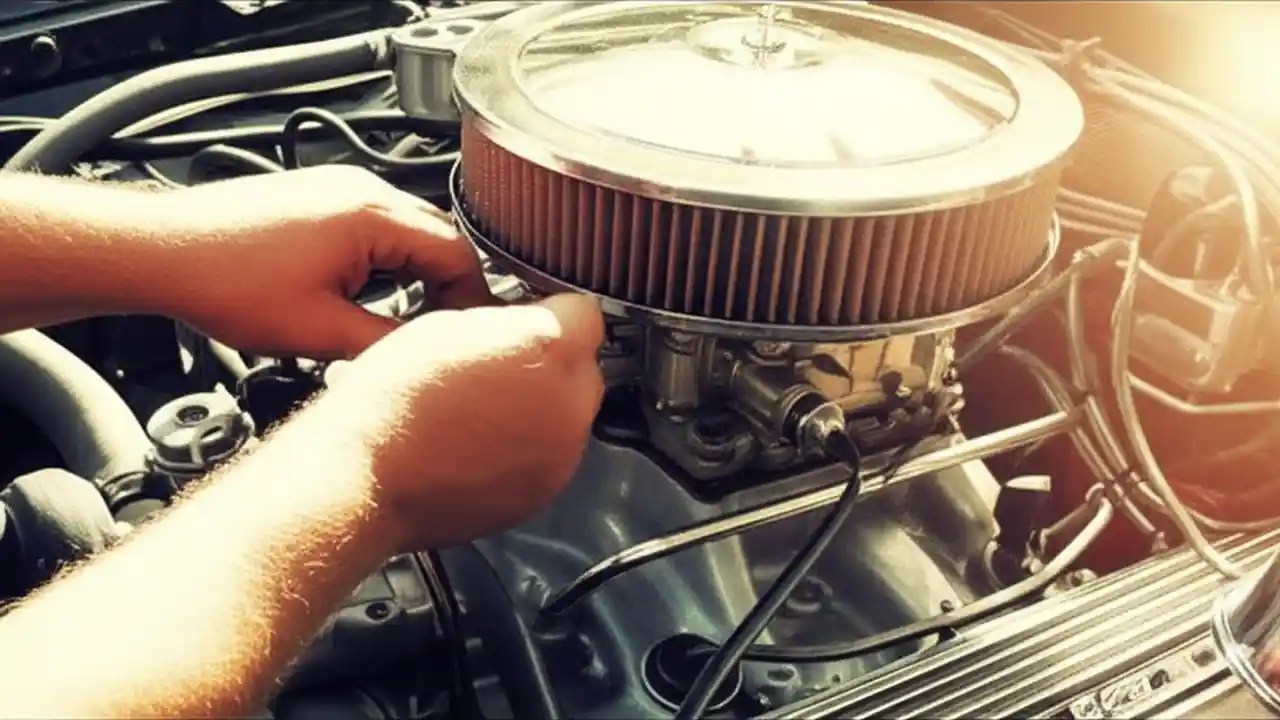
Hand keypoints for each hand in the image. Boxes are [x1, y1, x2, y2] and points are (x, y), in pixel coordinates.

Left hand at [155, 165, 492, 358]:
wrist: (164, 252)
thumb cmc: (225, 282)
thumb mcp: (321, 332)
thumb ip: (387, 343)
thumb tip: (426, 355)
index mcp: (374, 217)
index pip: (458, 254)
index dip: (471, 300)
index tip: (469, 334)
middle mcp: (362, 190)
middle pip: (439, 238)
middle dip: (447, 286)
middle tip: (441, 332)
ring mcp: (339, 188)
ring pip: (407, 231)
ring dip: (414, 272)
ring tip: (401, 317)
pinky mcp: (318, 196)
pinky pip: (375, 225)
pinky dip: (384, 259)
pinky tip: (364, 293)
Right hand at [322, 293, 604, 549]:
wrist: (368, 477)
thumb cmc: (393, 404)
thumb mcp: (447, 325)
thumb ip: (505, 319)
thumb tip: (521, 320)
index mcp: (550, 346)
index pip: (582, 310)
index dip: (550, 309)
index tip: (529, 316)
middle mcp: (569, 402)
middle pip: (579, 365)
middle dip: (546, 361)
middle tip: (495, 364)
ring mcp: (563, 452)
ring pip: (566, 412)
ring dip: (537, 405)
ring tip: (479, 406)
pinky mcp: (547, 490)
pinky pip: (550, 454)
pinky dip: (526, 447)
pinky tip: (479, 441)